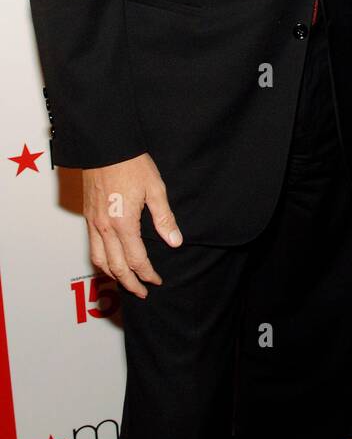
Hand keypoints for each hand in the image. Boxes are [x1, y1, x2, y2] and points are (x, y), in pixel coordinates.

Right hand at [83, 152, 180, 298]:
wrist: (106, 146)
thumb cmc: (132, 164)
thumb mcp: (155, 189)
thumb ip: (164, 219)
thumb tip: (175, 242)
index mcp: (123, 224)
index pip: (136, 260)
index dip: (148, 274)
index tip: (157, 280)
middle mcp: (105, 228)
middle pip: (116, 267)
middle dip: (130, 283)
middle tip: (142, 292)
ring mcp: (93, 223)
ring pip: (99, 260)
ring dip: (113, 276)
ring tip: (126, 281)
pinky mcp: (88, 216)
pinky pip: (92, 247)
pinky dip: (101, 261)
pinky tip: (110, 261)